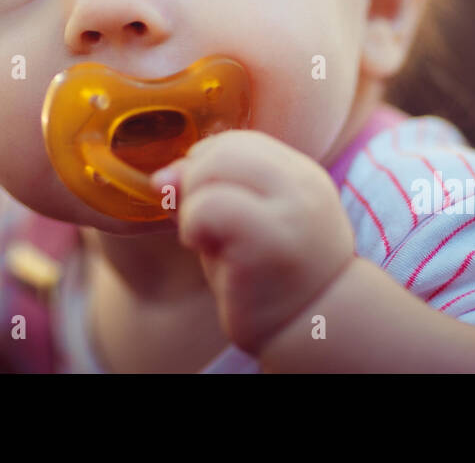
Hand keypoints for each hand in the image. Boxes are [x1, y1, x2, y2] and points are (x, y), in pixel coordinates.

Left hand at [150, 130, 356, 354]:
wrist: (312, 332)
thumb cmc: (267, 279)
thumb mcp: (239, 224)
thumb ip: (207, 192)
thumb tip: (162, 175)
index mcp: (301, 176)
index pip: (240, 141)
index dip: (207, 166)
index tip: (205, 204)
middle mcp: (303, 185)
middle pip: (225, 148)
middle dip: (195, 181)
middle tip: (201, 224)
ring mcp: (291, 211)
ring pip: (214, 168)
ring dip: (192, 204)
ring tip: (205, 238)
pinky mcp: (270, 241)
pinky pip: (208, 207)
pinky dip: (192, 224)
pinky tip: (204, 248)